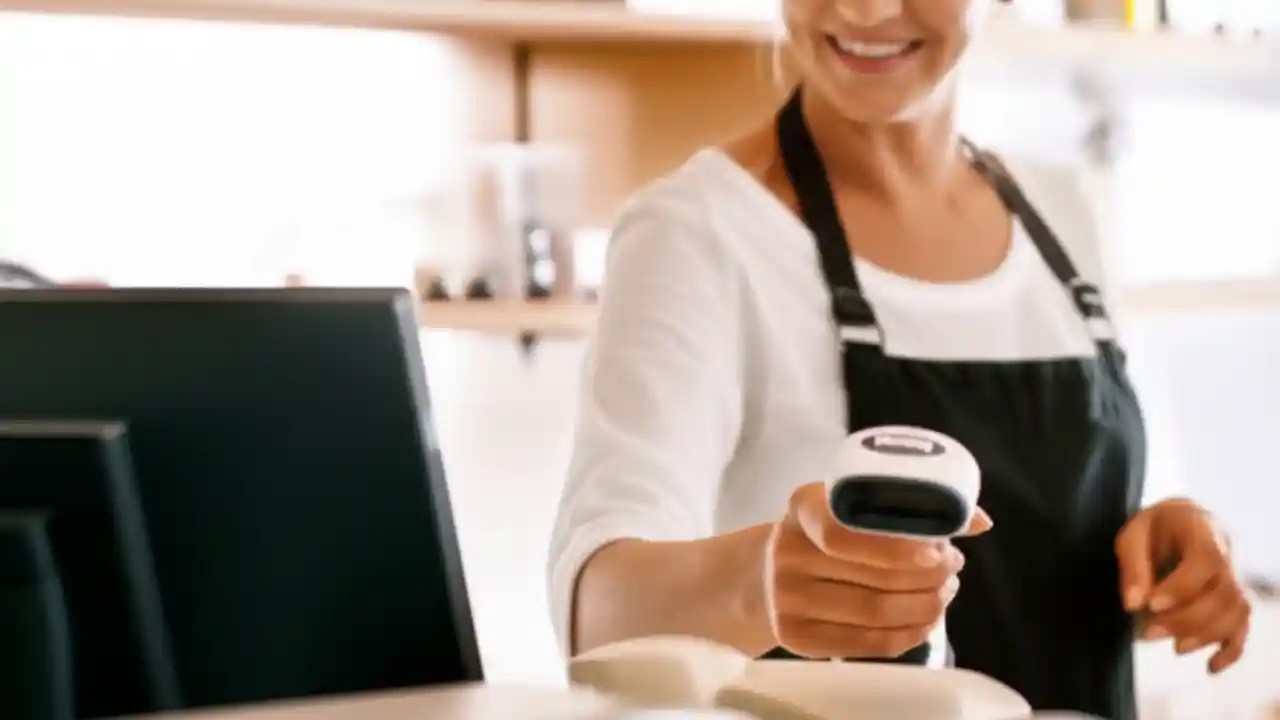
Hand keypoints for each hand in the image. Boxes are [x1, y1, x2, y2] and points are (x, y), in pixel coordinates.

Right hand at [765, 482, 992, 659]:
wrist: (765, 574)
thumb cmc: (824, 533)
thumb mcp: (847, 506)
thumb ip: (906, 506)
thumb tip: (980, 521)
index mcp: (803, 507)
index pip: (843, 531)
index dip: (894, 547)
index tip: (937, 551)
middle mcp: (787, 552)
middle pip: (872, 577)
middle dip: (928, 576)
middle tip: (954, 567)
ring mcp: (786, 599)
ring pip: (875, 612)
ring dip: (925, 605)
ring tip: (945, 591)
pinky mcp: (795, 637)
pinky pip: (866, 643)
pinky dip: (907, 634)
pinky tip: (926, 620)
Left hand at [1115, 499, 1251, 673]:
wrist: (1183, 522)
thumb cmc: (1153, 529)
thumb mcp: (1133, 536)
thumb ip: (1132, 566)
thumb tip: (1132, 605)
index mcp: (1202, 532)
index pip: (1205, 560)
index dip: (1182, 587)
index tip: (1152, 605)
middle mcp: (1227, 557)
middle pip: (1223, 593)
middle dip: (1187, 619)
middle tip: (1148, 633)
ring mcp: (1234, 580)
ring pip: (1237, 612)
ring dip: (1208, 635)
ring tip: (1175, 648)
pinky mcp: (1233, 602)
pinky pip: (1242, 627)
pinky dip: (1231, 649)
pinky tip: (1211, 667)